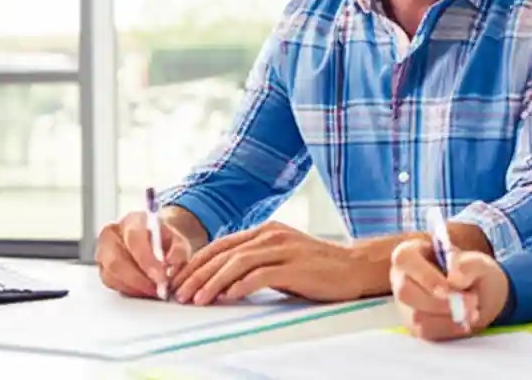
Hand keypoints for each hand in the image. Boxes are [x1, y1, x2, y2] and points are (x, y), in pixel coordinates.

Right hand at [96, 211, 193, 298]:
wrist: (155, 242)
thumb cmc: (164, 240)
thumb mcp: (179, 241)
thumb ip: (178, 252)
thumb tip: (170, 265)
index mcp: (133, 220)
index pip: (134, 238)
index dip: (147, 260)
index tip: (160, 277)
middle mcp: (113, 233)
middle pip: (117, 260)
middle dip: (139, 279)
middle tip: (157, 289)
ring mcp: (103, 251)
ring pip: (111, 274)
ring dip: (133, 286)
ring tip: (152, 290)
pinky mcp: (102, 267)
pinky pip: (110, 282)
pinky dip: (127, 289)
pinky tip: (142, 290)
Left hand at [171, 221, 373, 304]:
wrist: (353, 267)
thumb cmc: (315, 267)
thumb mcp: (280, 257)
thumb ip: (254, 261)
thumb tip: (219, 280)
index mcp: (265, 230)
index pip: (220, 245)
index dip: (196, 263)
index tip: (178, 281)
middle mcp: (271, 234)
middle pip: (224, 253)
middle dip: (197, 275)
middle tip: (179, 294)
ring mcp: (284, 248)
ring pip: (237, 262)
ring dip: (212, 282)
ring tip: (197, 300)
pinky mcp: (295, 266)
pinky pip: (261, 275)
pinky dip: (240, 286)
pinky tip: (228, 297)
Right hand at [389, 239, 509, 340]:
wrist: (478, 295)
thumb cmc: (471, 271)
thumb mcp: (479, 261)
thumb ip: (470, 265)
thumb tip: (455, 279)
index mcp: (411, 253)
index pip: (405, 259)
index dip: (424, 275)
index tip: (447, 289)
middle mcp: (401, 278)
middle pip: (405, 292)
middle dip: (439, 302)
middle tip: (470, 302)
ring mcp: (405, 304)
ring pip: (415, 315)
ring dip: (448, 316)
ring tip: (473, 310)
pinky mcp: (413, 325)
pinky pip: (425, 331)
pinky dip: (449, 328)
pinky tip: (465, 323)